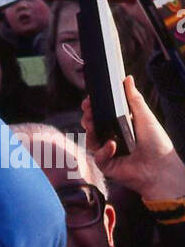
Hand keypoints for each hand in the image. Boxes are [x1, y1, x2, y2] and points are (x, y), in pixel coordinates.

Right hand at [82, 77, 184, 201]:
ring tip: (92, 123)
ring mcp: (108, 152)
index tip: (89, 99)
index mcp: (122, 125)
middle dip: (88, 116)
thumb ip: (134, 99)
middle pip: (93, 125)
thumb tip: (127, 79)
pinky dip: (103, 150)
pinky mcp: (106, 165)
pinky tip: (112, 146)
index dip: (95, 106)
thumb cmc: (157, 143)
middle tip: (87, 109)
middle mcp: (113, 137)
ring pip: (90, 139)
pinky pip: (97, 155)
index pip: (104, 114)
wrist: (160, 168)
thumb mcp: (145, 117)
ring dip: (90, 130)